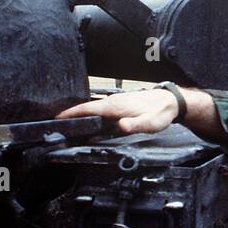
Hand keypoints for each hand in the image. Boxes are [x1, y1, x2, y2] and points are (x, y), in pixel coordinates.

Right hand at [57, 88, 179, 134]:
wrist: (171, 102)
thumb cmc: (160, 113)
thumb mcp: (149, 123)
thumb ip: (135, 125)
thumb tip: (121, 126)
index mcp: (114, 106)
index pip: (87, 108)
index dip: (70, 113)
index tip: (56, 118)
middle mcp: (113, 102)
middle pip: (86, 108)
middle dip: (71, 114)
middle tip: (57, 123)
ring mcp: (117, 101)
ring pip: (93, 108)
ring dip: (81, 114)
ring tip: (69, 123)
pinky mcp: (121, 103)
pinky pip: (101, 108)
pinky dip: (92, 113)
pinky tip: (92, 120)